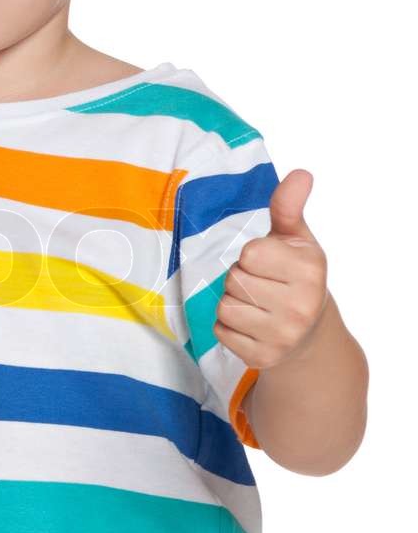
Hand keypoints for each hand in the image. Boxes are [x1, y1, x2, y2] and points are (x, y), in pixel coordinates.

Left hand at [215, 170, 328, 370]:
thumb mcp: (295, 239)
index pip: (250, 254)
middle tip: (262, 286)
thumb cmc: (295, 277)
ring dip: (232, 303)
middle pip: (234, 281)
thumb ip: (289, 207)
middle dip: (240, 279)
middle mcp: (301, 306)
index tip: (270, 264)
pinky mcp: (263, 358)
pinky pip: (221, 331)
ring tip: (257, 305)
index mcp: (310, 270)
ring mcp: (283, 336)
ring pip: (225, 307)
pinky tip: (252, 325)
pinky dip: (229, 327)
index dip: (252, 256)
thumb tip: (301, 174)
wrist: (309, 334)